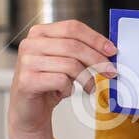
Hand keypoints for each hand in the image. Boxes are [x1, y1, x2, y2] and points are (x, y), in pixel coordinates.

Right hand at [7, 20, 116, 138]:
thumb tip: (108, 51)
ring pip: (69, 64)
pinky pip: (60, 80)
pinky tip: (65, 92)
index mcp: (40, 32)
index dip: (95, 38)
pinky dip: (68, 88)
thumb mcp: (65, 62)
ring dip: (86, 78)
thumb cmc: (48, 84)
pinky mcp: (27, 80)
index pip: (72, 27)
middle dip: (97, 59)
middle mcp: (30, 44)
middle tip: (110, 71)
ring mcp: (26, 61)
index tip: (112, 50)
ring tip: (90, 87)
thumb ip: (81, 52)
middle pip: (73, 45)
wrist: (29, 111)